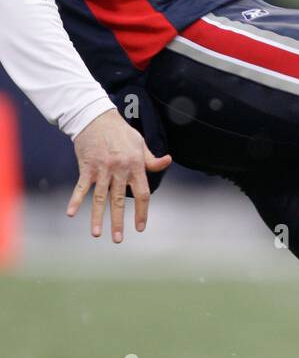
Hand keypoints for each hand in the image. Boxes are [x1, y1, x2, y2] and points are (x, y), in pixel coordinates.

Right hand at [68, 109, 171, 242]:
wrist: (96, 117)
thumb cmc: (121, 132)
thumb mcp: (140, 143)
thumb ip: (151, 158)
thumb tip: (167, 161)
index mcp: (136, 166)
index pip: (142, 193)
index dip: (142, 212)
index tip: (140, 227)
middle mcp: (120, 169)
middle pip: (120, 200)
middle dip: (119, 222)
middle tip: (118, 240)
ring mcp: (102, 169)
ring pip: (101, 197)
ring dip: (98, 217)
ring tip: (97, 234)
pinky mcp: (87, 167)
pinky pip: (81, 187)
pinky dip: (76, 200)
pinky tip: (71, 213)